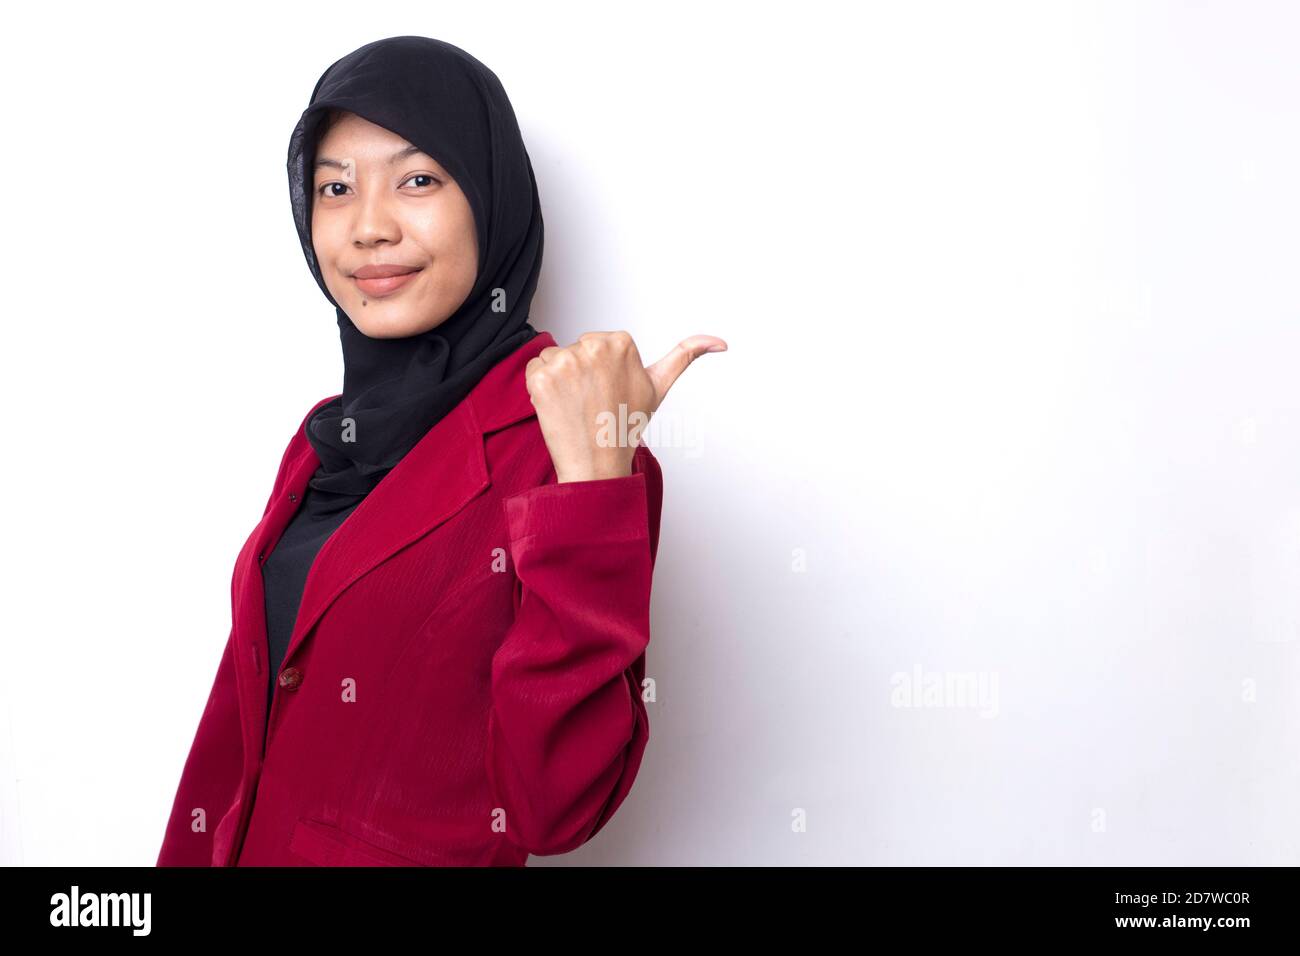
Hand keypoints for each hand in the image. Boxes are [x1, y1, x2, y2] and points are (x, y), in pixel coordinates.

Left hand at [524, 331, 726, 482]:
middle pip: (575, 349)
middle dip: (580, 372)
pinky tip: (559, 406)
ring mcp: (565, 362)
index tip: (610, 392)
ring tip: (576, 405)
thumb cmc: (626, 426)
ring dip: (560, 380)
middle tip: (593, 402)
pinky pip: (534, 369)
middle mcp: (592, 346)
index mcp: (620, 342)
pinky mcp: (541, 377)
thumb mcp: (659, 386)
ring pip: (554, 358)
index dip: (601, 370)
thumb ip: (686, 356)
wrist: (598, 463)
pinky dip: (540, 388)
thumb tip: (720, 343)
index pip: (598, 344)